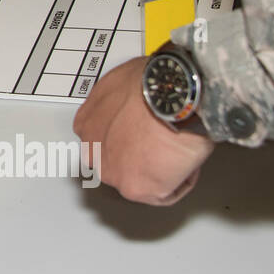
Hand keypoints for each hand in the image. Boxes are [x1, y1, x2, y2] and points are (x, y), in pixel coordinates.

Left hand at [73, 57, 214, 204]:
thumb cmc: (152, 83)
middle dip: (142, 157)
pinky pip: (168, 192)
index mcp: (87, 124)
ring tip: (178, 147)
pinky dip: (182, 179)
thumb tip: (132, 104)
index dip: (131, 138)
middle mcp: (94, 151)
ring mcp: (114, 173)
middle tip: (164, 143)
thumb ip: (118, 102)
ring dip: (163, 169)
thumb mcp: (120, 82)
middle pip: (120, 163)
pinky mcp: (139, 190)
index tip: (145, 134)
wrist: (172, 97)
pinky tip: (185, 159)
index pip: (105, 140)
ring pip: (144, 179)